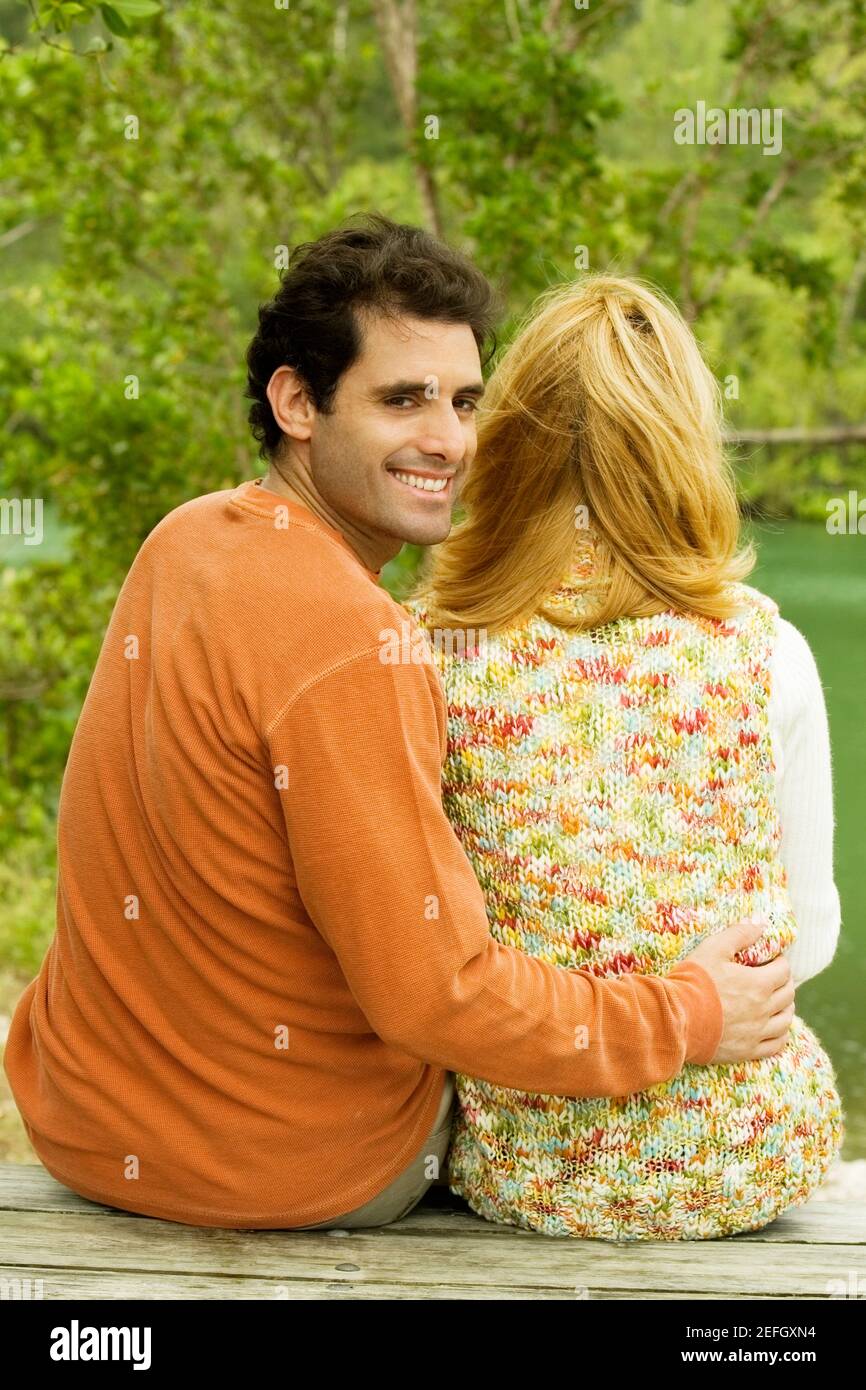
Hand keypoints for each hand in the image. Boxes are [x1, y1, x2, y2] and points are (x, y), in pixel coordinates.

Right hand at [686, 918, 794, 1062]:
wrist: (674, 1019)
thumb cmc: (692, 981)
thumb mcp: (713, 949)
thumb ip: (738, 934)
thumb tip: (760, 923)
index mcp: (758, 984)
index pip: (783, 971)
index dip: (780, 962)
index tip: (773, 959)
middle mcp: (763, 1010)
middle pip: (788, 995)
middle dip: (785, 983)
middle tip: (775, 977)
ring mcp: (756, 1033)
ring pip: (785, 1021)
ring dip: (786, 1008)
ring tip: (778, 1002)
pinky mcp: (746, 1050)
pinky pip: (775, 1045)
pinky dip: (780, 1035)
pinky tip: (774, 1029)